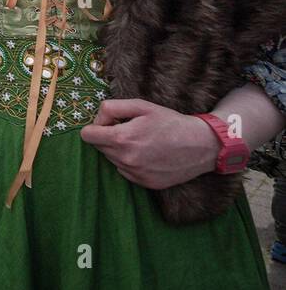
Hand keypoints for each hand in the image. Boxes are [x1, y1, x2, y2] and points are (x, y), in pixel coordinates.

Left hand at [80, 98, 220, 188]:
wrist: (202, 145)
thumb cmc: (171, 122)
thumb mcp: (141, 106)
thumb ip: (112, 108)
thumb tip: (97, 120)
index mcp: (122, 139)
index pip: (87, 136)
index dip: (95, 127)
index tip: (109, 123)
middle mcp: (126, 159)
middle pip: (99, 147)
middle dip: (108, 137)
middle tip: (129, 130)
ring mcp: (136, 174)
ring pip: (111, 159)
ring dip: (119, 150)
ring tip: (141, 142)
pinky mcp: (144, 183)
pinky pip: (125, 171)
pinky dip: (130, 163)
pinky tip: (148, 155)